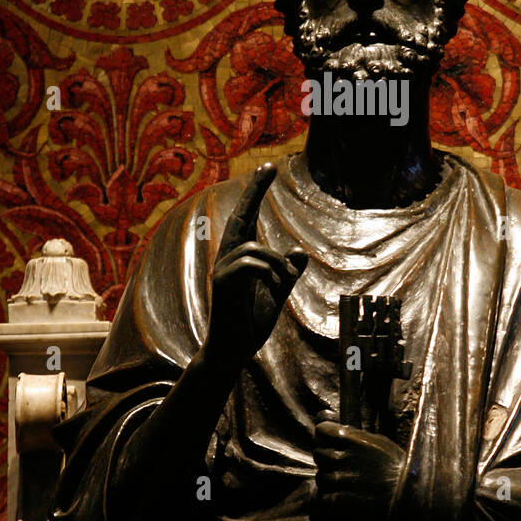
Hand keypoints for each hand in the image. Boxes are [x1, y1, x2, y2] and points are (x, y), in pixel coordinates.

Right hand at [205, 163, 306, 363]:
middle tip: (269, 167)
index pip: (246, 219)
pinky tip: (276, 287)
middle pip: (239, 217)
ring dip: (277, 263)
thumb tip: (299, 253)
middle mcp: (226, 259)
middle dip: (254, 191)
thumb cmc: (250, 325)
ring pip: (252, 247)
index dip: (256, 193)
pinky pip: (249, 265)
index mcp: (240, 259)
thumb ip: (286, 274)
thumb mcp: (277, 294)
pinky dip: (269, 273)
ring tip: (286, 281)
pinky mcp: (221, 284)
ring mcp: (221, 270)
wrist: (233, 353)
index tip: (268, 168)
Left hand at [313, 421, 403, 520]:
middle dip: (328, 460)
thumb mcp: (380, 443)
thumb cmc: (397, 470)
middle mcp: (341, 457)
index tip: (332, 443)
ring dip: (331, 481)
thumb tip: (335, 427)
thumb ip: (355, 436)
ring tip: (349, 486)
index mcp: (351, 440)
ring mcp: (337, 480)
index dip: (326, 437)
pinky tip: (345, 500)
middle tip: (343, 467)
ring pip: (320, 477)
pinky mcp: (336, 501)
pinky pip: (322, 497)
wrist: (408, 500)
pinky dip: (330, 500)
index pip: (321, 431)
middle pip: (318, 454)